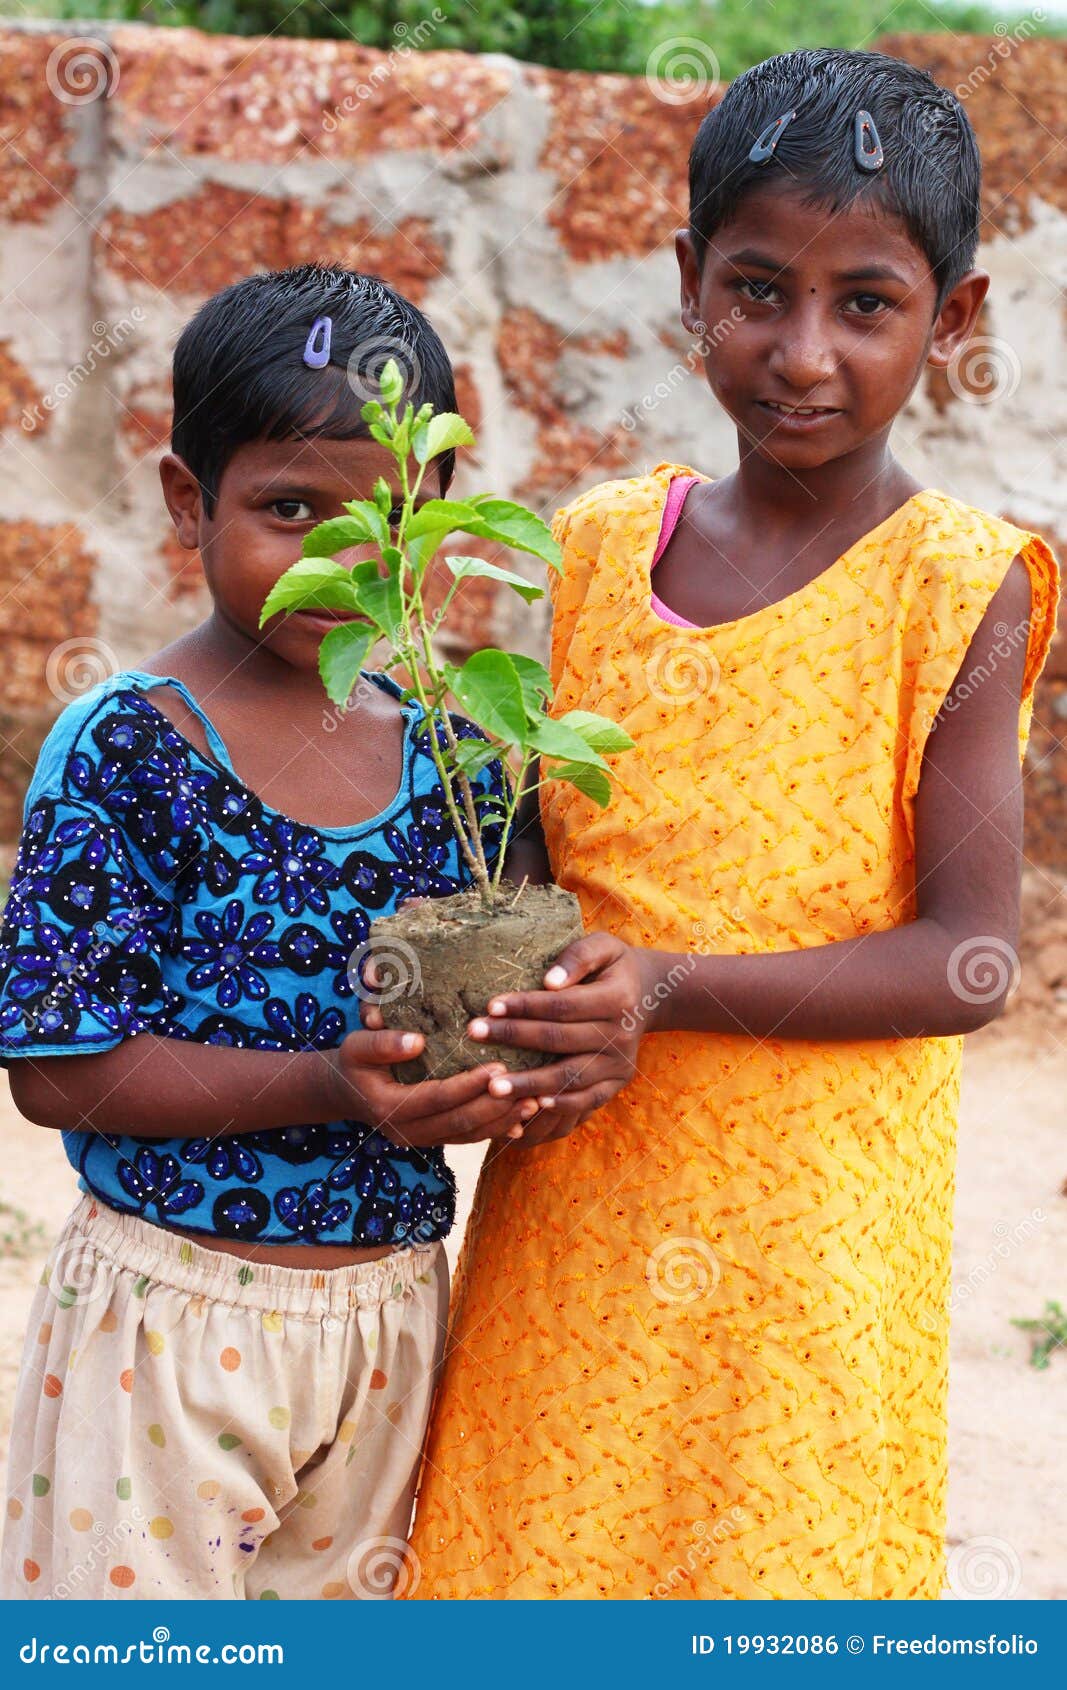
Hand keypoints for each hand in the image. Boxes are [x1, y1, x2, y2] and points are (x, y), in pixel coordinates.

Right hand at [327, 1010, 540, 1148]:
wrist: (345, 1092)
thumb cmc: (354, 1061)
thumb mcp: (357, 1046)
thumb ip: (383, 1044)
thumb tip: (417, 1041)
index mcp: (389, 1108)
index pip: (437, 1097)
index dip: (469, 1085)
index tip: (497, 1066)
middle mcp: (406, 1132)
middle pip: (459, 1122)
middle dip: (496, 1106)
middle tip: (528, 1087)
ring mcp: (421, 1140)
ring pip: (468, 1135)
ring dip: (503, 1120)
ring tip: (534, 1102)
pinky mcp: (433, 1139)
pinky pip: (467, 1138)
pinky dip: (495, 1129)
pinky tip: (521, 1118)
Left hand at [464, 932, 651, 1144]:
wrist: (647, 996)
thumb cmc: (613, 966)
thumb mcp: (603, 947)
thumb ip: (578, 957)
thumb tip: (549, 982)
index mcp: (618, 999)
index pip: (563, 1006)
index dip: (526, 1006)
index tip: (490, 1006)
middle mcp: (621, 1035)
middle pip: (560, 1041)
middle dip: (514, 1037)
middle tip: (475, 1035)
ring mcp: (620, 1063)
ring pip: (569, 1077)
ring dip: (529, 1083)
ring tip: (492, 1086)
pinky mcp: (617, 1083)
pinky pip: (586, 1100)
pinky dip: (558, 1105)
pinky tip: (528, 1105)